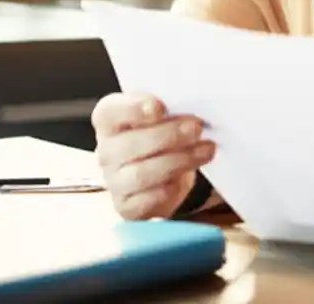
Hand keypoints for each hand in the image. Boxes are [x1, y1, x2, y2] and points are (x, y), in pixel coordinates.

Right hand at [91, 93, 214, 219]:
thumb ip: (171, 107)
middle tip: (197, 128)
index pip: (110, 112)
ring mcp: (114, 181)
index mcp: (110, 121)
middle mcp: (106, 151)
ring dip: (178, 161)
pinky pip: (144, 202)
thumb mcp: (167, 114)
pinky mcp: (127, 206)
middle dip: (168, 135)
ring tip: (207, 150)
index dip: (133, 109)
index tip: (159, 107)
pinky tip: (183, 181)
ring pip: (141, 174)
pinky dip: (166, 191)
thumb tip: (193, 108)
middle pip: (130, 144)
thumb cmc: (164, 133)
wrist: (167, 170)